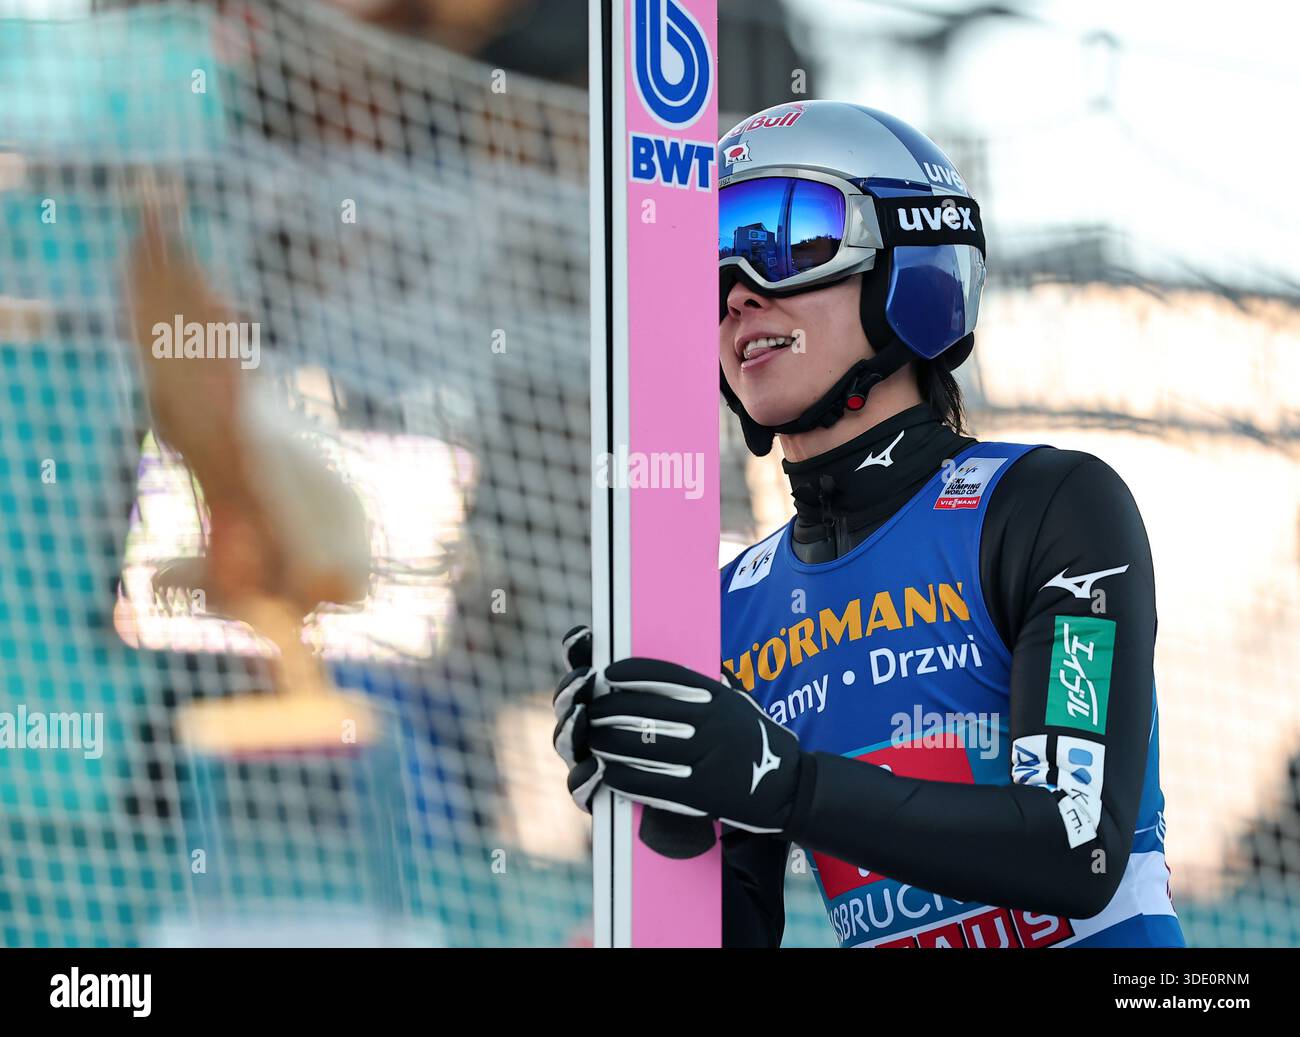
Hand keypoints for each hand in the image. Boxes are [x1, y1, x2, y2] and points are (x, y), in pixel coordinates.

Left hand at [552, 626, 805, 834]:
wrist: (788, 787)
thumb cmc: (755, 739)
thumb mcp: (736, 703)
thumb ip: (702, 688)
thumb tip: (650, 673)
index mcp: (719, 698)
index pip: (665, 676)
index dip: (631, 673)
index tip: (607, 672)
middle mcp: (711, 725)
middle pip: (645, 712)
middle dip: (608, 710)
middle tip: (589, 710)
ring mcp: (705, 759)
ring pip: (642, 748)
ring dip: (608, 743)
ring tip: (592, 739)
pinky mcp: (700, 794)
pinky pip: (650, 783)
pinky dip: (622, 777)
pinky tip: (606, 771)